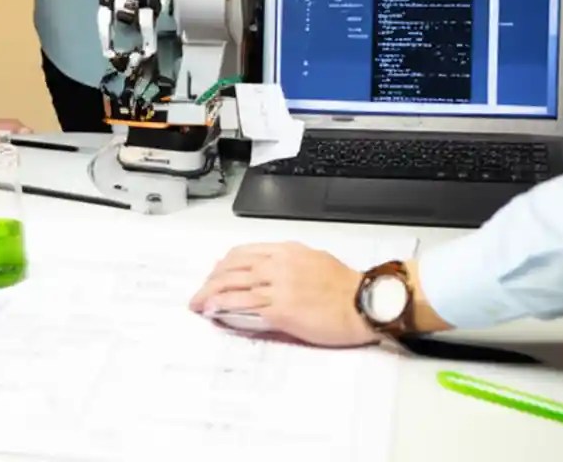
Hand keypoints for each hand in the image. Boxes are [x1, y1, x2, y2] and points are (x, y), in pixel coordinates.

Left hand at [189, 243, 378, 347]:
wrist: (364, 303)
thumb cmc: (346, 287)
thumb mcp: (314, 260)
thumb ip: (289, 263)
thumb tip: (269, 271)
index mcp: (286, 251)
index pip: (243, 253)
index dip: (223, 265)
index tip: (215, 274)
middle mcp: (278, 265)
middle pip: (231, 268)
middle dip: (210, 280)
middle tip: (201, 292)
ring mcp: (278, 287)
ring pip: (232, 286)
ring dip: (209, 294)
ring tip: (198, 303)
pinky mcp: (281, 310)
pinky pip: (244, 306)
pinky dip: (223, 307)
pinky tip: (212, 311)